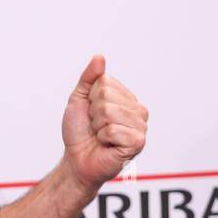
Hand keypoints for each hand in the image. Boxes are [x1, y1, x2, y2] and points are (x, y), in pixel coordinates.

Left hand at [61, 54, 147, 192]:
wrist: (77, 160)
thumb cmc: (80, 132)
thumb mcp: (79, 100)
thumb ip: (88, 78)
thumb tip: (100, 57)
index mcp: (126, 97)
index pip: (104, 82)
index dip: (89, 98)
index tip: (91, 113)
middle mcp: (137, 109)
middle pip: (106, 96)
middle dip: (93, 114)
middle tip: (96, 127)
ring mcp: (140, 126)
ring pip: (109, 112)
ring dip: (98, 127)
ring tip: (101, 135)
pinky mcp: (138, 142)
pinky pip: (114, 130)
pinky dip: (103, 138)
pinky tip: (107, 145)